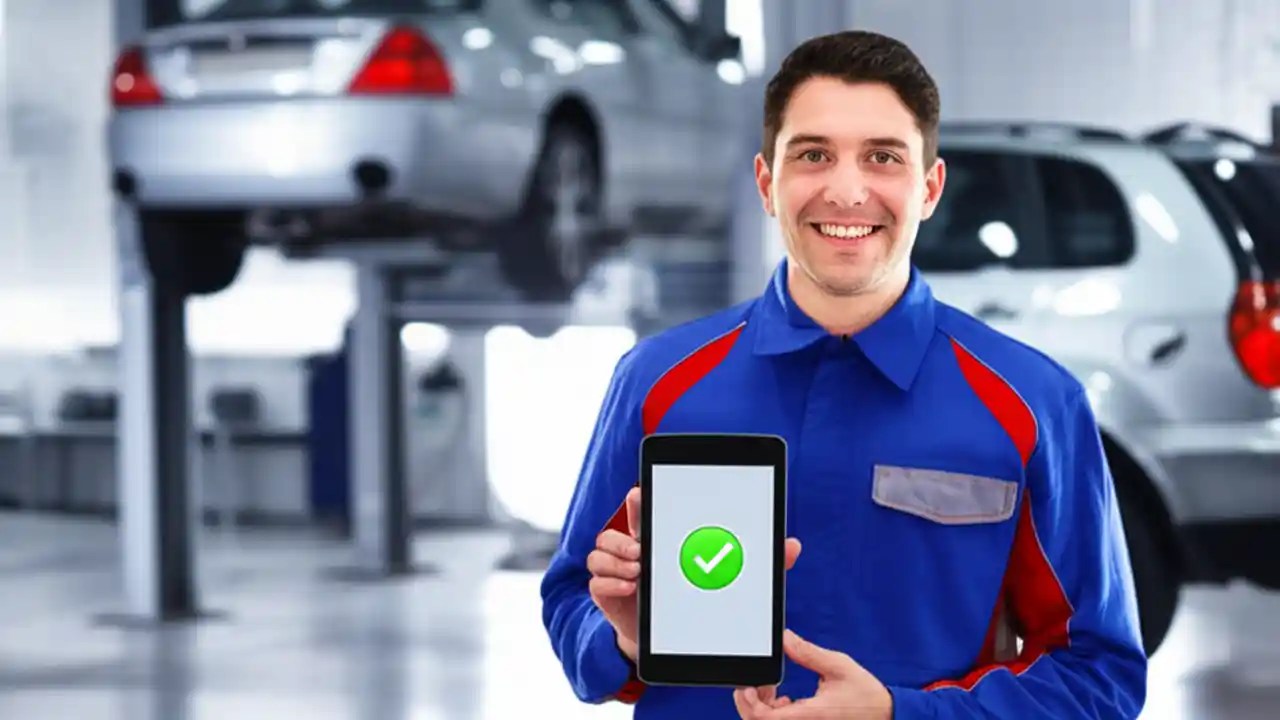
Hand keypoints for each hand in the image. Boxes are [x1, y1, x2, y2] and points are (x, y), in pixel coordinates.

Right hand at [588, 487, 802, 662]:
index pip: (646, 511)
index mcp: (662, 539)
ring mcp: (619, 572)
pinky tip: (630, 587)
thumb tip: (792, 544)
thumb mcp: (734, 579)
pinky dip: (610, 581)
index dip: (639, 500)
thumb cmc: (702, 600)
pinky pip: (596, 582)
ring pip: (601, 550)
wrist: (676, 640)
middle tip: (641, 543)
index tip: (640, 491)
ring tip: (639, 569)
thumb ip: (761, 563)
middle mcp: (636, 552)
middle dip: (624, 527)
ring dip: (616, 556)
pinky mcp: (608, 595)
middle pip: (617, 526)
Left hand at [733, 630, 891, 719]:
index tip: (748, 685)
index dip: (749, 703)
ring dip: (762, 707)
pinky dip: (773, 713)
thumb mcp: (837, 666)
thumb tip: (784, 638)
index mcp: (810, 715)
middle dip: (750, 702)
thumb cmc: (865, 695)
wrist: (885, 715)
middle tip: (758, 682)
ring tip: (773, 688)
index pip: (765, 718)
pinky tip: (784, 699)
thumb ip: (807, 652)